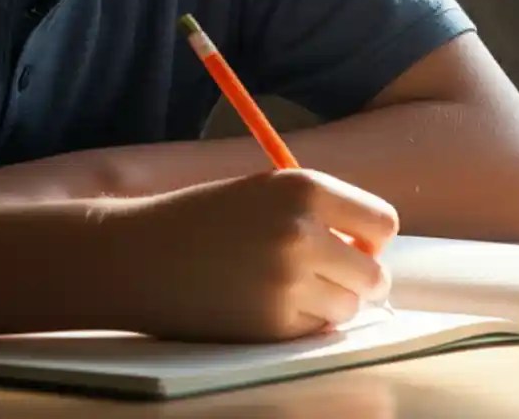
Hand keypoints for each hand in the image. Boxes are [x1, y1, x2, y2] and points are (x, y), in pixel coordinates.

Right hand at [110, 169, 398, 342]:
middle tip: (330, 276)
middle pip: (374, 274)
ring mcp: (287, 281)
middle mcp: (302, 232)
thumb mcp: (267, 192)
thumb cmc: (205, 219)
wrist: (135, 254)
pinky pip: (314, 330)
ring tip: (289, 288)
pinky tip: (264, 304)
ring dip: (329, 303)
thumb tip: (377, 251)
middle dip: (358, 278)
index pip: (384, 223)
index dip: (370, 238)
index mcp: (305, 188)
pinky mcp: (269, 323)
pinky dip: (300, 323)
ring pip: (349, 307)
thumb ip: (323, 213)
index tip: (352, 244)